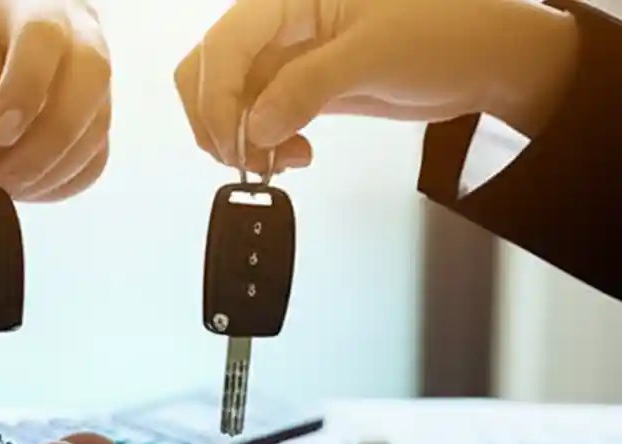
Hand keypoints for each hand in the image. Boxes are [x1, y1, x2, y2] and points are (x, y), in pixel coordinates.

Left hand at [0, 0, 112, 201]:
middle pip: (90, 81)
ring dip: (43, 172)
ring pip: (93, 131)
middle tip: (0, 177)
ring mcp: (96, 83)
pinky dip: (54, 185)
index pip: (44, 37)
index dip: (24, 88)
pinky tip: (20, 185)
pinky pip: (91, 163)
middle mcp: (80, 36)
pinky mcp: (98, 125)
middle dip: (43, 142)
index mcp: (33, 6)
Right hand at [174, 0, 579, 174]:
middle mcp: (279, 24)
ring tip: (282, 162)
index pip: (223, 45)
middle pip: (210, 73)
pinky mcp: (299, 87)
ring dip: (240, 140)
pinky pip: (256, 119)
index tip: (237, 142)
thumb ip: (306, 87)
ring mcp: (287, 57)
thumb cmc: (447, 33)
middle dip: (219, 122)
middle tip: (252, 160)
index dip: (217, 96)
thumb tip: (255, 129)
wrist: (489, 60)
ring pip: (230, 102)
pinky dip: (263, 145)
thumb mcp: (374, 55)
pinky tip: (294, 156)